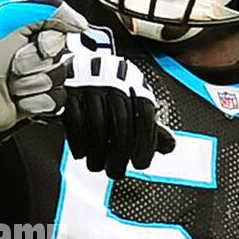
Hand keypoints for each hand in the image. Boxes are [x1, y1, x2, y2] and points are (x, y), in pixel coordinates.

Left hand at [0, 0, 88, 134]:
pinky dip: (32, 102)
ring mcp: (37, 81)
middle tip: (12, 67)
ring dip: (30, 84)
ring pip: (58, 82)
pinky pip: (53, 102)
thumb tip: (81, 25)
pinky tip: (16, 99)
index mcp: (32, 33)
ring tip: (10, 83)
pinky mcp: (37, 104)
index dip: (48, 43)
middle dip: (34, 65)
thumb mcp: (12, 17)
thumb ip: (50, 10)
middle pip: (62, 60)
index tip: (31, 44)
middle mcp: (36, 56)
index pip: (61, 37)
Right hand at [64, 46, 175, 179]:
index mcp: (135, 85)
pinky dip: (79, 143)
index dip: (145, 142)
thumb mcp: (133, 103)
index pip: (145, 114)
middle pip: (121, 123)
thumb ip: (150, 126)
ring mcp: (90, 86)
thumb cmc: (111, 91)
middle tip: (115, 171)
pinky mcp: (69, 93)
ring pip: (97, 126)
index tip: (140, 163)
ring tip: (97, 166)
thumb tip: (169, 146)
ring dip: (97, 153)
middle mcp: (115, 82)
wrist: (79, 67)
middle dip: (119, 154)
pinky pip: (75, 122)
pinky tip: (82, 154)